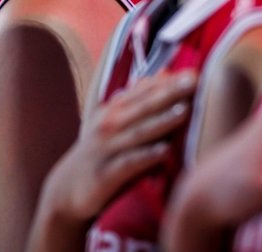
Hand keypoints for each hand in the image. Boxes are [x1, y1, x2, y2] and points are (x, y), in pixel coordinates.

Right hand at [41, 69, 198, 224]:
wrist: (67, 188)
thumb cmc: (100, 151)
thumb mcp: (112, 121)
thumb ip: (137, 98)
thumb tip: (164, 73)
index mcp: (113, 109)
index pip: (143, 91)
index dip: (167, 81)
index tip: (192, 73)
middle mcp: (109, 125)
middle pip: (144, 106)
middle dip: (169, 93)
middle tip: (193, 81)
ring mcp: (106, 149)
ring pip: (138, 132)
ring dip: (162, 121)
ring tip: (185, 111)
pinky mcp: (105, 175)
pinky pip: (128, 164)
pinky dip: (146, 157)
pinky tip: (164, 152)